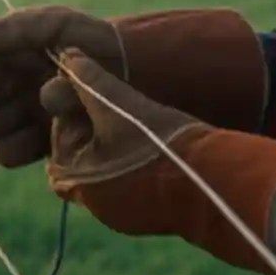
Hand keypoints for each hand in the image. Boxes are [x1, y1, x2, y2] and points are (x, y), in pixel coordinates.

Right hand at [0, 6, 124, 168]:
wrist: (137, 70)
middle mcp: (22, 79)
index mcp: (19, 50)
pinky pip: (21, 146)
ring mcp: (34, 107)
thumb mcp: (58, 25)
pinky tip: (7, 152)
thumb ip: (17, 29)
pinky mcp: (49, 132)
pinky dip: (12, 150)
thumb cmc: (97, 41)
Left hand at [40, 49, 275, 274]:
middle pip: (83, 153)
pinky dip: (135, 166)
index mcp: (74, 178)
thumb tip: (67, 55)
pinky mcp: (142, 218)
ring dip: (117, 148)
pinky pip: (128, 185)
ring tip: (143, 125)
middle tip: (124, 109)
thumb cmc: (159, 142)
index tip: (105, 94)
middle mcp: (91, 203)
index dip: (80, 107)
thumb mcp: (119, 103)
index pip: (63, 132)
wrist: (212, 182)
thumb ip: (90, 80)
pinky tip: (156, 148)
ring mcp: (117, 214)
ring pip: (106, 169)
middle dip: (98, 129)